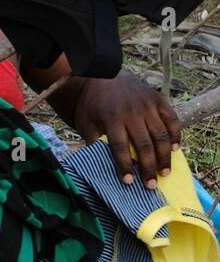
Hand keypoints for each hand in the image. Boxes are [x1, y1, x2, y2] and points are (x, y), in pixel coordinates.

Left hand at [74, 73, 179, 188]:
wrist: (106, 76)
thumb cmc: (94, 104)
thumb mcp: (86, 122)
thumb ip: (94, 142)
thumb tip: (98, 165)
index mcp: (112, 119)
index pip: (120, 147)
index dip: (124, 166)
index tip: (128, 182)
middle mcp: (132, 112)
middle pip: (144, 145)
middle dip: (148, 167)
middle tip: (151, 185)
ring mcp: (148, 105)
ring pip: (161, 135)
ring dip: (164, 156)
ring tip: (164, 173)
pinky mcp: (159, 100)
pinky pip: (172, 120)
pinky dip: (175, 135)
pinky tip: (174, 149)